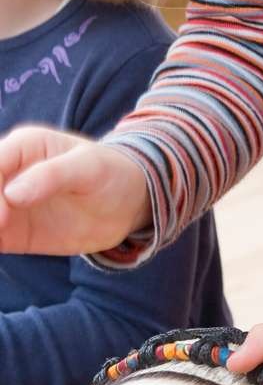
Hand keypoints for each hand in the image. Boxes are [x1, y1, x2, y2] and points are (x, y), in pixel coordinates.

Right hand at [0, 127, 149, 254]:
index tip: (3, 217)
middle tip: (2, 229)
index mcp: (22, 146)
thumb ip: (52, 176)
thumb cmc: (112, 173)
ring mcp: (6, 204)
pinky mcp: (11, 232)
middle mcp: (7, 173)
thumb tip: (12, 194)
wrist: (129, 203)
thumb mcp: (89, 168)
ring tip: (2, 238)